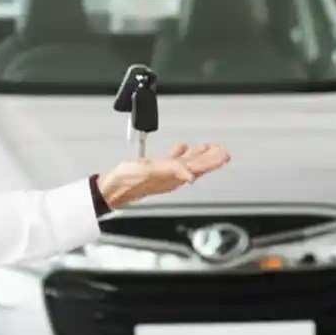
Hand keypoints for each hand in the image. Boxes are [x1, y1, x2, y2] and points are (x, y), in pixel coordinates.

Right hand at [98, 142, 230, 208]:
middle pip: (196, 166)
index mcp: (173, 176)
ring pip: (186, 163)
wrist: (112, 187)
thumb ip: (173, 170)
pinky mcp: (154, 170)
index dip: (212, 161)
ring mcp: (163, 174)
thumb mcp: (150, 171)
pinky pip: (172, 161)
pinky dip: (179, 154)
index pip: (198, 167)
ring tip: (208, 148)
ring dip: (198, 155)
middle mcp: (171, 177)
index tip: (224, 155)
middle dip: (210, 158)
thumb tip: (191, 176)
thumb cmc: (127, 181)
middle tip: (222, 151)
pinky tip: (181, 148)